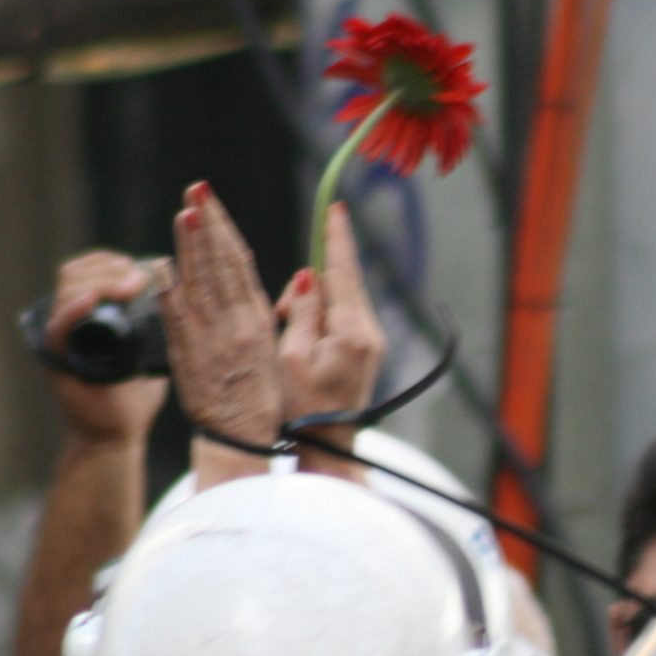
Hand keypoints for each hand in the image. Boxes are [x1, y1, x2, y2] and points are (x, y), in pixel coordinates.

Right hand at [42, 250, 168, 443]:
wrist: (116, 436)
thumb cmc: (132, 398)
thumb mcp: (149, 350)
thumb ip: (156, 325)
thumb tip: (181, 295)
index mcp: (84, 316)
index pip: (85, 270)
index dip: (108, 261)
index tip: (138, 266)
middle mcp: (65, 322)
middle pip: (74, 274)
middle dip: (107, 268)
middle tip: (139, 279)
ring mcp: (58, 339)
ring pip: (67, 291)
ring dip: (100, 282)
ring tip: (130, 288)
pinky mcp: (56, 359)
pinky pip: (58, 327)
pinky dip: (73, 311)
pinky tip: (92, 301)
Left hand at [162, 182, 279, 446]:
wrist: (242, 436)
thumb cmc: (259, 394)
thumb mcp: (271, 345)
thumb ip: (262, 308)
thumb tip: (267, 271)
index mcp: (256, 318)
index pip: (239, 263)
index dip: (224, 229)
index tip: (211, 201)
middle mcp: (235, 323)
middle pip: (220, 265)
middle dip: (208, 225)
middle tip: (196, 191)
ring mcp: (210, 339)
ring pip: (200, 285)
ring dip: (191, 248)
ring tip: (184, 214)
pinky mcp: (187, 357)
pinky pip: (177, 320)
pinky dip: (169, 293)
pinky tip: (161, 268)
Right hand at [277, 202, 386, 449]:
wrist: (330, 448)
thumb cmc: (303, 409)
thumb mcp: (290, 357)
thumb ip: (302, 311)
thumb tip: (309, 277)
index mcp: (351, 331)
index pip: (343, 272)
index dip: (337, 238)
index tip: (336, 208)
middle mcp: (368, 332)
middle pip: (342, 283)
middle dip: (313, 281)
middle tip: (285, 307)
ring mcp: (371, 341)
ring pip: (340, 300)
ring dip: (312, 305)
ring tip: (287, 331)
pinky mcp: (366, 350)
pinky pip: (342, 318)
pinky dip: (321, 318)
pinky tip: (302, 338)